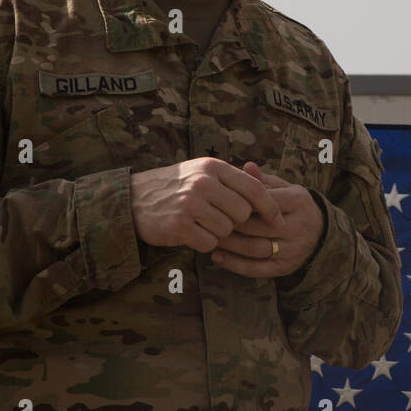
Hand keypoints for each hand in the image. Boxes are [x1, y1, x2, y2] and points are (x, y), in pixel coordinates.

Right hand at [129, 157, 282, 253]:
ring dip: (217, 233)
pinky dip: (203, 243)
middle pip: (242, 213)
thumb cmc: (175, 186)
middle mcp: (203, 183)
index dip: (270, 207)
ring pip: (227, 230)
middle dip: (235, 221)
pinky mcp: (180, 226)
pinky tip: (190, 233)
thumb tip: (269, 191)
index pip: (254, 188)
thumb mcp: (201, 171)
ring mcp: (191, 204)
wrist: (132, 199)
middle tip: (218, 218)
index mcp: (213, 167)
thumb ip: (231, 179)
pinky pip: (209, 243)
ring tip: (200, 223)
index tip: (278, 220)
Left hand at [210, 161, 324, 277]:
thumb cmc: (295, 206)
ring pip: (254, 248)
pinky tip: (217, 257)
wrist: (322, 232)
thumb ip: (265, 180)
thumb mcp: (286, 188)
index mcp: (297, 201)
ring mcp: (292, 249)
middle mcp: (296, 226)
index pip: (263, 201)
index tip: (219, 199)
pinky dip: (234, 264)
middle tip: (208, 219)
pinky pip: (256, 268)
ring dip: (228, 244)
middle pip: (255, 226)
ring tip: (210, 236)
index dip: (239, 201)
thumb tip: (246, 166)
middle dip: (229, 223)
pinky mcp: (285, 267)